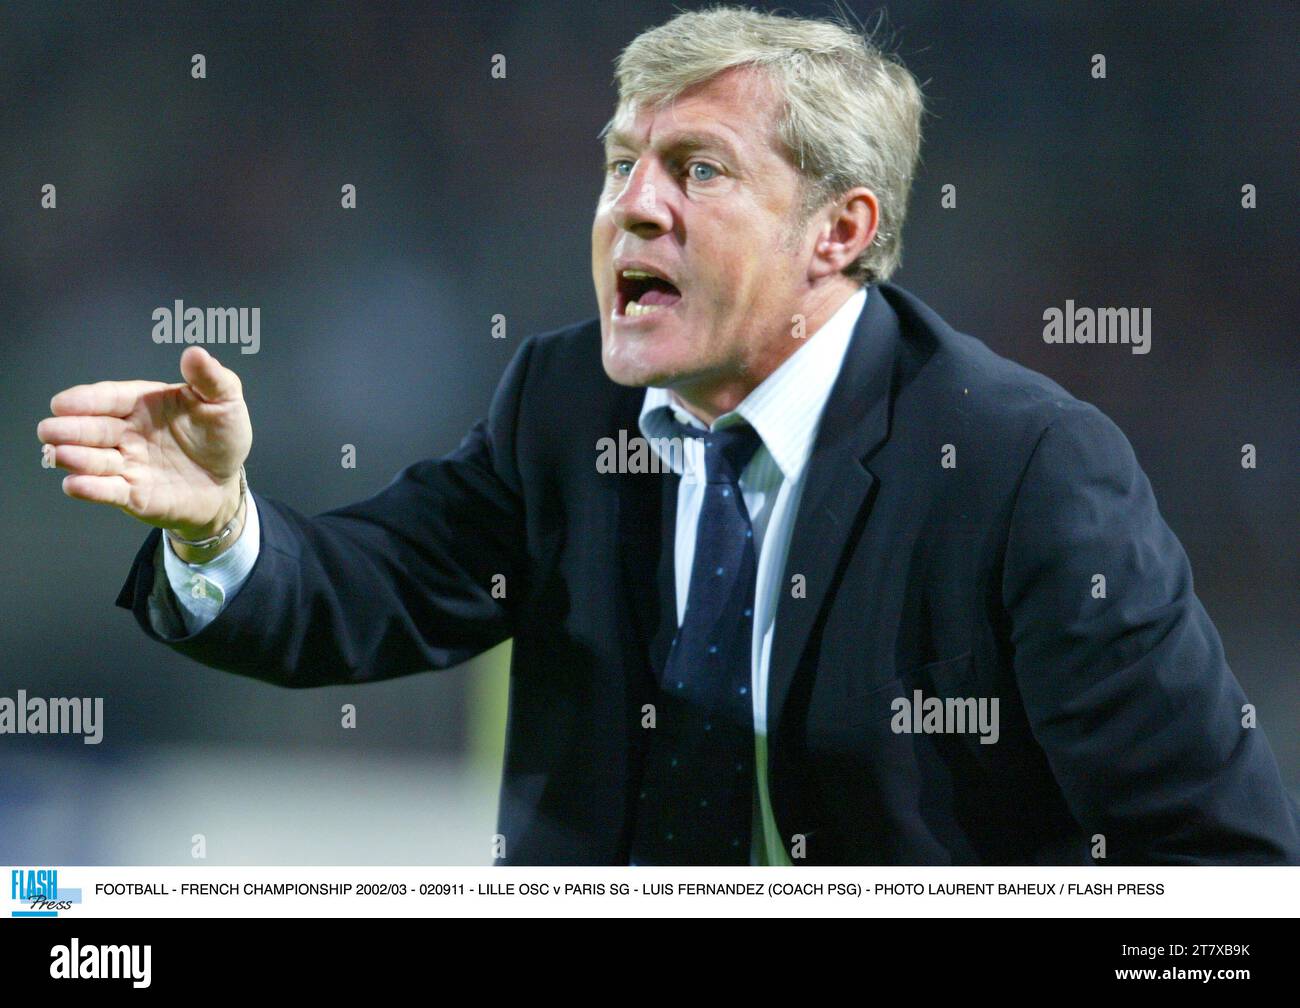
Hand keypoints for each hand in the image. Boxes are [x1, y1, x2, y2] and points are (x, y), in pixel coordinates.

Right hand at [38, 347, 253, 546]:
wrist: (226, 483)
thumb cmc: (221, 438)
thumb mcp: (225, 404)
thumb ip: (212, 380)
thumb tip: (195, 353)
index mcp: (144, 405)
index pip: (111, 398)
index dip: (87, 400)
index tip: (63, 403)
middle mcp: (128, 434)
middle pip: (94, 429)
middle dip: (70, 429)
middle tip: (48, 430)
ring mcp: (128, 464)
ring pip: (94, 460)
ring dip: (75, 457)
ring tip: (58, 453)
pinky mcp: (133, 495)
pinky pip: (109, 491)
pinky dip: (90, 488)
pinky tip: (74, 485)